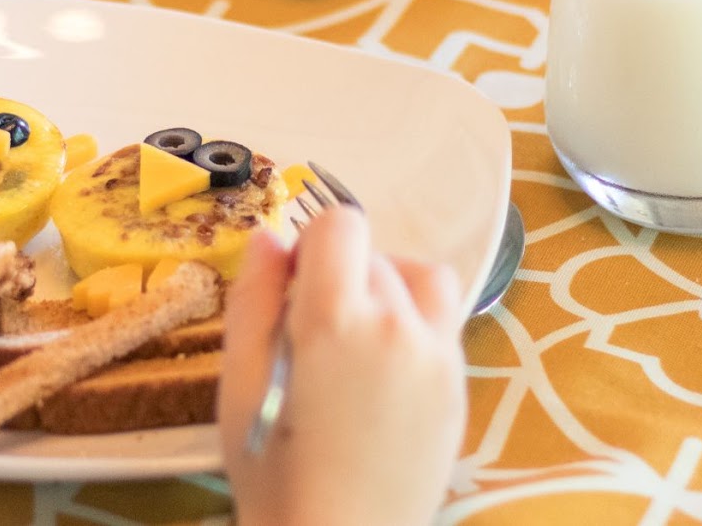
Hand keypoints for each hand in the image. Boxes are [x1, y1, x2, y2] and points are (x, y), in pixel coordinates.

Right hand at [219, 206, 466, 525]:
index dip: (311, 246)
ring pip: (418, 279)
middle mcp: (399, 325)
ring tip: (356, 343)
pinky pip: (441, 323)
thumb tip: (268, 236)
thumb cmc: (275, 477)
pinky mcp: (461, 386)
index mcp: (336, 320)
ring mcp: (440, 356)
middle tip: (311, 339)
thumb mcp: (239, 388)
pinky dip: (413, 326)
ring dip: (387, 291)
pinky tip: (382, 376)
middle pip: (374, 255)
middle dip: (340, 278)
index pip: (341, 223)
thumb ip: (252, 302)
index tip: (293, 291)